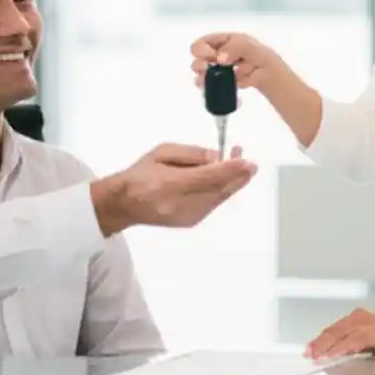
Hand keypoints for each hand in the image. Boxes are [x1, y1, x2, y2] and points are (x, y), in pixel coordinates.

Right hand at [92, 144, 255, 235]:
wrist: (124, 204)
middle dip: (237, 176)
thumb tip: (217, 157)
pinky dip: (222, 191)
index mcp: (169, 184)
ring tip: (240, 167)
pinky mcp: (191, 222)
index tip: (247, 161)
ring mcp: (187, 216)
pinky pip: (213, 204)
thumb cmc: (141, 173)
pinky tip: (225, 180)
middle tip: (250, 163)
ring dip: (232, 183)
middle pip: (217, 190)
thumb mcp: (162, 152)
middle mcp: (180, 204)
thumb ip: (191, 154)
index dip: (229, 170)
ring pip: (219, 198)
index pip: (206, 177)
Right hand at [190, 32, 287, 90]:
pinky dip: (211, 91)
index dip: (202, 48)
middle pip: (198, 57)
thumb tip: (220, 58)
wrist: (270, 78)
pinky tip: (218, 93)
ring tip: (209, 84)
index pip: (205, 41)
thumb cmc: (263, 59)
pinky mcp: (220, 83)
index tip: (211, 57)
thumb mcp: (254, 49)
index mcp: (225, 41)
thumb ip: (237, 47)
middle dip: (199, 64)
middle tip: (208, 70)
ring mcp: (218, 69)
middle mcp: (218, 54)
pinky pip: (209, 87)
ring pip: (200, 73)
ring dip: (202, 79)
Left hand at [305, 308, 374, 359]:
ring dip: (325, 347)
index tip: (308, 351)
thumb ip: (356, 349)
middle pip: (332, 331)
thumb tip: (338, 359)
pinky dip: (341, 348)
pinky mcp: (373, 331)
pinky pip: (353, 340)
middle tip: (307, 355)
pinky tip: (332, 355)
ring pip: (339, 334)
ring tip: (315, 357)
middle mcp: (359, 317)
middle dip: (318, 344)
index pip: (333, 330)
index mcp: (357, 319)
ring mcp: (366, 323)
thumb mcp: (371, 346)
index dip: (319, 341)